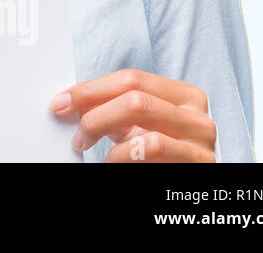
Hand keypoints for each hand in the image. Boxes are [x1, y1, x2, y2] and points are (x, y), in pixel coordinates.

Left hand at [49, 69, 216, 161]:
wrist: (187, 183)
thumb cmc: (159, 152)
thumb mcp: (136, 125)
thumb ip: (112, 108)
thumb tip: (69, 101)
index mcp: (183, 95)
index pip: (131, 78)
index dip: (90, 89)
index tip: (61, 102)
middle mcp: (197, 115)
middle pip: (135, 99)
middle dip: (95, 115)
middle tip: (76, 134)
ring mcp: (201, 142)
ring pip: (145, 129)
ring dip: (107, 137)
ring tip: (94, 150)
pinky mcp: (200, 164)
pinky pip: (151, 151)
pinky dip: (122, 157)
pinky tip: (113, 162)